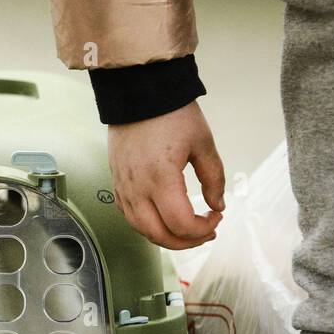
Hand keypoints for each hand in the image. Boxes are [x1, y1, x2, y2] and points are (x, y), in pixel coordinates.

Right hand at [107, 100, 224, 248]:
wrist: (138, 92)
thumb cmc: (171, 113)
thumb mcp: (203, 143)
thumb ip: (213, 179)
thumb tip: (217, 205)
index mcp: (160, 178)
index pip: (181, 224)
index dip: (203, 229)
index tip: (216, 217)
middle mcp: (137, 187)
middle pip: (159, 235)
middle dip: (186, 241)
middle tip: (205, 232)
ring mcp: (123, 186)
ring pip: (141, 229)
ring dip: (167, 236)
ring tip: (187, 229)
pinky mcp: (116, 181)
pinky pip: (128, 215)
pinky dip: (148, 224)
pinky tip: (163, 217)